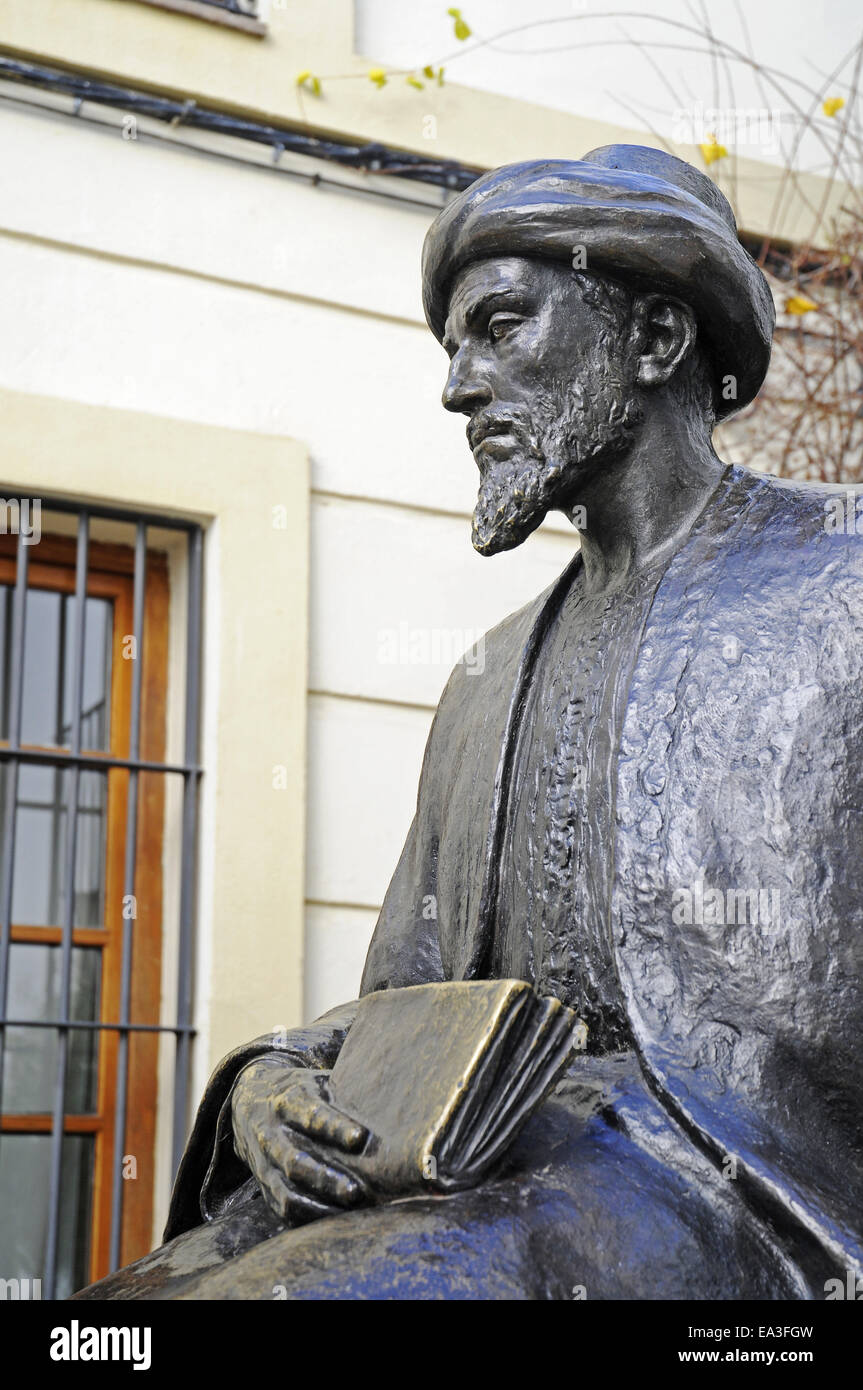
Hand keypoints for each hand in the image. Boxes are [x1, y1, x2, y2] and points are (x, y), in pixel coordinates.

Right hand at [231, 1060, 371, 1224]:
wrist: (247, 1102)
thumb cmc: (298, 1092)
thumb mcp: (315, 1083)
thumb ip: (343, 1094)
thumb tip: (390, 1098)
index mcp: (287, 1100)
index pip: (310, 1114)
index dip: (334, 1127)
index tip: (360, 1138)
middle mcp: (270, 1133)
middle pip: (295, 1161)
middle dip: (326, 1178)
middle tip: (357, 1192)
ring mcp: (263, 1162)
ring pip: (286, 1190)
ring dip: (317, 1204)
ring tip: (349, 1211)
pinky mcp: (263, 1184)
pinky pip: (281, 1206)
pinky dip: (306, 1217)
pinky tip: (333, 1221)